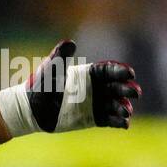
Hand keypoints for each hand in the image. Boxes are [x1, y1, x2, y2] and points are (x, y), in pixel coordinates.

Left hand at [20, 40, 141, 132]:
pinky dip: (118, 122)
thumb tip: (69, 43)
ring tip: (127, 111)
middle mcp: (96, 88)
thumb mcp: (50, 70)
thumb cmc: (40, 85)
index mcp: (89, 74)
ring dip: (124, 107)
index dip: (121, 71)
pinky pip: (109, 120)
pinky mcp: (93, 118)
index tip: (130, 74)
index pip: (109, 71)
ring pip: (116, 104)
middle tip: (135, 93)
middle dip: (127, 89)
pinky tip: (125, 123)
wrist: (31, 109)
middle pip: (117, 87)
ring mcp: (96, 104)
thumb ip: (60, 57)